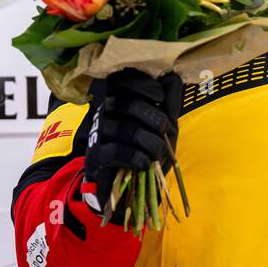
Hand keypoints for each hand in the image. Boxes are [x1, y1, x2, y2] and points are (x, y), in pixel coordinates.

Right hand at [80, 69, 183, 223]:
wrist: (130, 190)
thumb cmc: (146, 152)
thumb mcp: (164, 127)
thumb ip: (169, 103)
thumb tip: (173, 76)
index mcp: (118, 101)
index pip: (121, 81)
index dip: (142, 84)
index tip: (160, 97)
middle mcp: (103, 114)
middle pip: (124, 103)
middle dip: (152, 116)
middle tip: (164, 130)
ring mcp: (97, 136)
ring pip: (123, 129)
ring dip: (149, 141)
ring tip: (158, 153)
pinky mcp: (94, 159)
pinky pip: (115, 152)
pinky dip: (136, 158)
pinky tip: (145, 164)